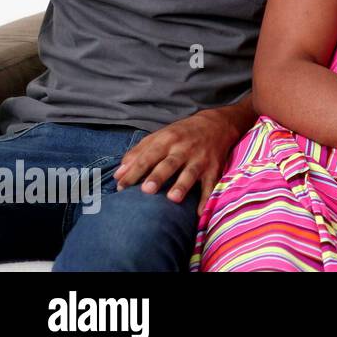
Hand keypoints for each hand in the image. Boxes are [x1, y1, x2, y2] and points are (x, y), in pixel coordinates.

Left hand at [113, 108, 243, 213]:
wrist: (217, 124)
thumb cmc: (182, 133)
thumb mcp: (160, 136)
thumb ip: (138, 153)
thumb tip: (118, 174)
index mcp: (167, 140)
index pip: (148, 156)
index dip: (135, 171)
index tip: (121, 187)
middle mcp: (184, 149)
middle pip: (170, 163)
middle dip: (159, 176)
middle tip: (147, 189)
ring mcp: (200, 159)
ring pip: (190, 173)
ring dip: (182, 185)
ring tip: (173, 198)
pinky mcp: (214, 168)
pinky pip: (211, 184)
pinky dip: (207, 198)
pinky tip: (200, 212)